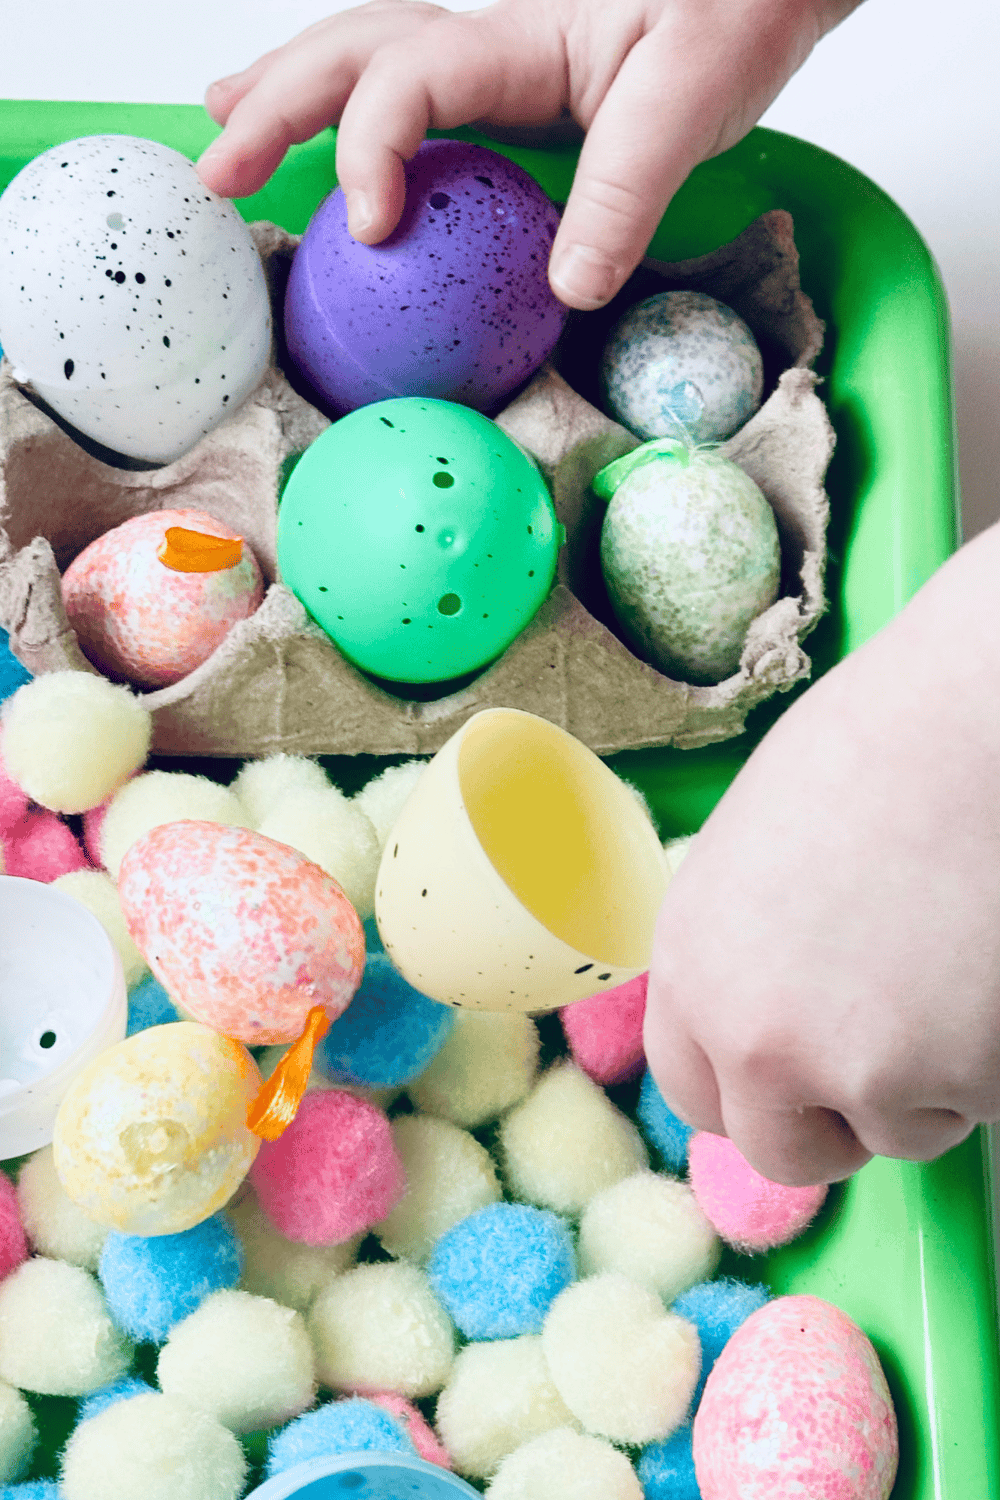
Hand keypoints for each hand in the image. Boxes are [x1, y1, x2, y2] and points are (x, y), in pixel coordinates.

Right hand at [197, 0, 860, 309]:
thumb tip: (570, 290)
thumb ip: (628, 191)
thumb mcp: (692, 99)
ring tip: (220, 131)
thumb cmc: (732, 16)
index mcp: (519, 38)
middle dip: (274, 109)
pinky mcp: (501, 91)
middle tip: (218, 175)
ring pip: (361, 58)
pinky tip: (311, 138)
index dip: (371, 146)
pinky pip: (398, 93)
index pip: (409, 74)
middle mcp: (487, 40)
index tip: (368, 230)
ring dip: (283, 94)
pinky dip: (340, 113)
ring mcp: (488, 62)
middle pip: (351, 52)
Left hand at [644, 522, 999, 1185]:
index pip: (692, 1094)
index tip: (788, 1079)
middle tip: (883, 1057)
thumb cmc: (876, 751)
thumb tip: (758, 1019)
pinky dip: (989, 1060)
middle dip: (833, 1122)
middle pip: (782, 1151)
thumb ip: (740, 954)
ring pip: (899, 1133)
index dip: (748, 1090)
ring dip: (928, 1081)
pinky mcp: (961, 1080)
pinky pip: (977, 1103)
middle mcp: (756, 1038)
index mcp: (691, 970)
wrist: (976, 717)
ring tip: (949, 963)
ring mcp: (859, 1070)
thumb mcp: (752, 856)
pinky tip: (985, 965)